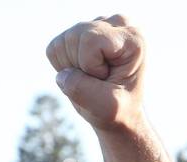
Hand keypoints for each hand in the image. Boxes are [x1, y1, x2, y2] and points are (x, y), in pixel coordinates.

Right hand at [46, 15, 144, 131]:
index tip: (109, 79)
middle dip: (80, 67)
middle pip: (74, 38)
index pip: (91, 40)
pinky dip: (63, 66)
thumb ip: (83, 90)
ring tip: (93, 78)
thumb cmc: (119, 110)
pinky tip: (83, 72)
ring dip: (71, 68)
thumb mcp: (107, 107)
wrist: (118, 113)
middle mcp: (116, 23)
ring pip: (61, 43)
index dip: (91, 66)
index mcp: (132, 37)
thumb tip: (61, 75)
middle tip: (100, 81)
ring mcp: (96, 25)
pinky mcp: (79, 33)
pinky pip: (54, 49)